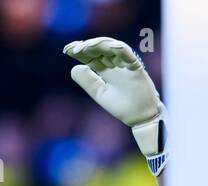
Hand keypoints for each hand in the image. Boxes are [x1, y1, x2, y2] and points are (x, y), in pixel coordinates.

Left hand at [64, 37, 166, 172]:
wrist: (141, 118)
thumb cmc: (123, 107)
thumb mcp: (100, 94)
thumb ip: (88, 81)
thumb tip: (74, 67)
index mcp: (105, 70)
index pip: (90, 56)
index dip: (79, 51)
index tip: (66, 50)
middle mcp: (114, 64)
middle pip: (99, 48)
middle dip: (86, 46)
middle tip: (74, 49)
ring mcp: (125, 64)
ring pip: (111, 47)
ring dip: (99, 44)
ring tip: (87, 47)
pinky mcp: (136, 68)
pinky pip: (128, 55)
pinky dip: (120, 49)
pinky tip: (110, 46)